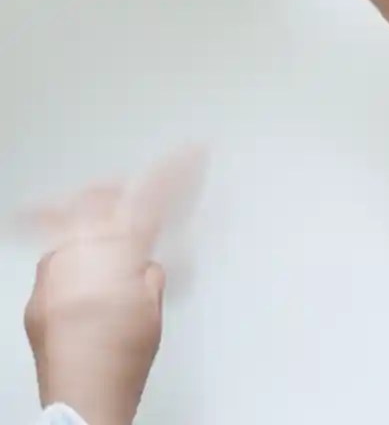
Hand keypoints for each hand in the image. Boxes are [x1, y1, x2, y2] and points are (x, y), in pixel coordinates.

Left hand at [23, 148, 204, 424]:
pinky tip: (72, 243)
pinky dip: (67, 239)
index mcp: (117, 252)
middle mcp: (79, 252)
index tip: (193, 153)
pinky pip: (53, 251)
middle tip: (150, 176)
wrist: (81, 393)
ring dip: (92, 208)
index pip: (151, 199)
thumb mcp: (152, 309)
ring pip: (69, 219)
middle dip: (126, 185)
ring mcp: (52, 269)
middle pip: (102, 199)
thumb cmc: (121, 357)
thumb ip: (148, 274)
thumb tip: (144, 263)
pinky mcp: (37, 291)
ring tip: (106, 201)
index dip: (175, 173)